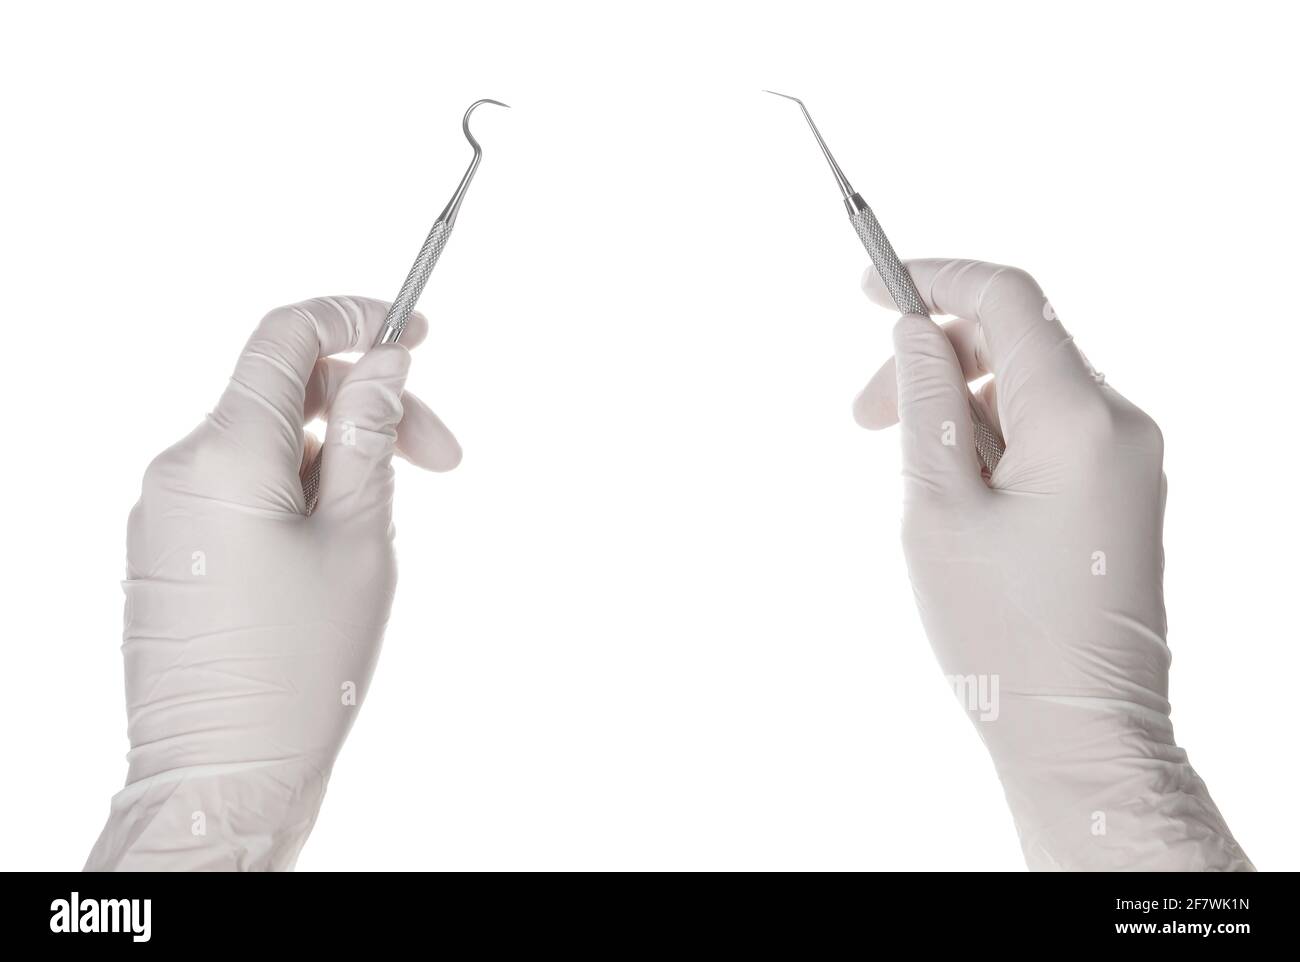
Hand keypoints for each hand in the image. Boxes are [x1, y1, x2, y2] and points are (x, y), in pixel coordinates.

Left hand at [86, 296, 459, 870]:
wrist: (222, 780)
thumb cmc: (300, 671)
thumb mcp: (359, 538)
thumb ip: (370, 436)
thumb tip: (384, 361)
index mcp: (223, 455)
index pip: (286, 337)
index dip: (358, 317)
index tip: (417, 332)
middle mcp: (179, 469)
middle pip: (286, 392)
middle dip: (371, 408)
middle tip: (444, 459)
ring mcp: (168, 511)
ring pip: (269, 443)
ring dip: (340, 458)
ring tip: (385, 528)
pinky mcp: (171, 548)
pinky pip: (244, 487)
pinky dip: (301, 492)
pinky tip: (339, 550)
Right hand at [856, 259, 1251, 870]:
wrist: (1082, 734)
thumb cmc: (1004, 635)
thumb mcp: (938, 510)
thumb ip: (924, 404)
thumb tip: (916, 330)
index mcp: (1080, 419)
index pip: (1009, 298)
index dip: (934, 278)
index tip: (867, 290)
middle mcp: (1120, 424)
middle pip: (1014, 342)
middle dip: (930, 360)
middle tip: (862, 417)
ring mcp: (1127, 458)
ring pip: (1027, 387)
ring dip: (955, 405)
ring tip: (907, 474)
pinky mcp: (1119, 490)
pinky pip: (1048, 429)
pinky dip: (990, 438)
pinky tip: (955, 494)